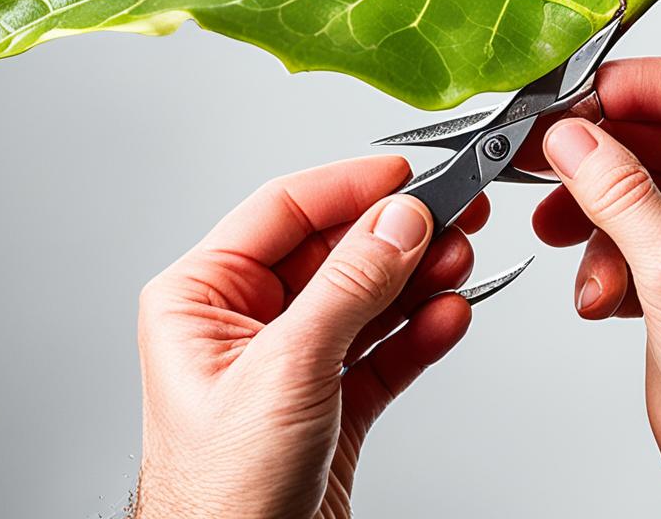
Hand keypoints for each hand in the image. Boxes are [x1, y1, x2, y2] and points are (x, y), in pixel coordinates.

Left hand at [135, 156, 486, 518]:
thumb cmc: (220, 493)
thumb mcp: (286, 371)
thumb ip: (348, 289)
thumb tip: (396, 222)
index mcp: (200, 298)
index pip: (282, 212)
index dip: (349, 187)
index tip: (406, 174)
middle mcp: (242, 323)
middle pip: (332, 252)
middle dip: (396, 235)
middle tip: (455, 214)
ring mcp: (289, 362)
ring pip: (364, 300)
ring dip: (416, 280)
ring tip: (460, 260)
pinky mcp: (329, 403)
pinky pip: (381, 351)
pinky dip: (418, 334)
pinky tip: (450, 315)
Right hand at [533, 58, 660, 516]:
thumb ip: (623, 197)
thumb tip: (577, 138)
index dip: (657, 87)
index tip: (593, 94)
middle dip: (612, 155)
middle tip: (553, 154)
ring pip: (658, 188)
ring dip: (602, 210)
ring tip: (560, 231)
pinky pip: (649, 230)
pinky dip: (612, 253)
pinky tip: (597, 291)